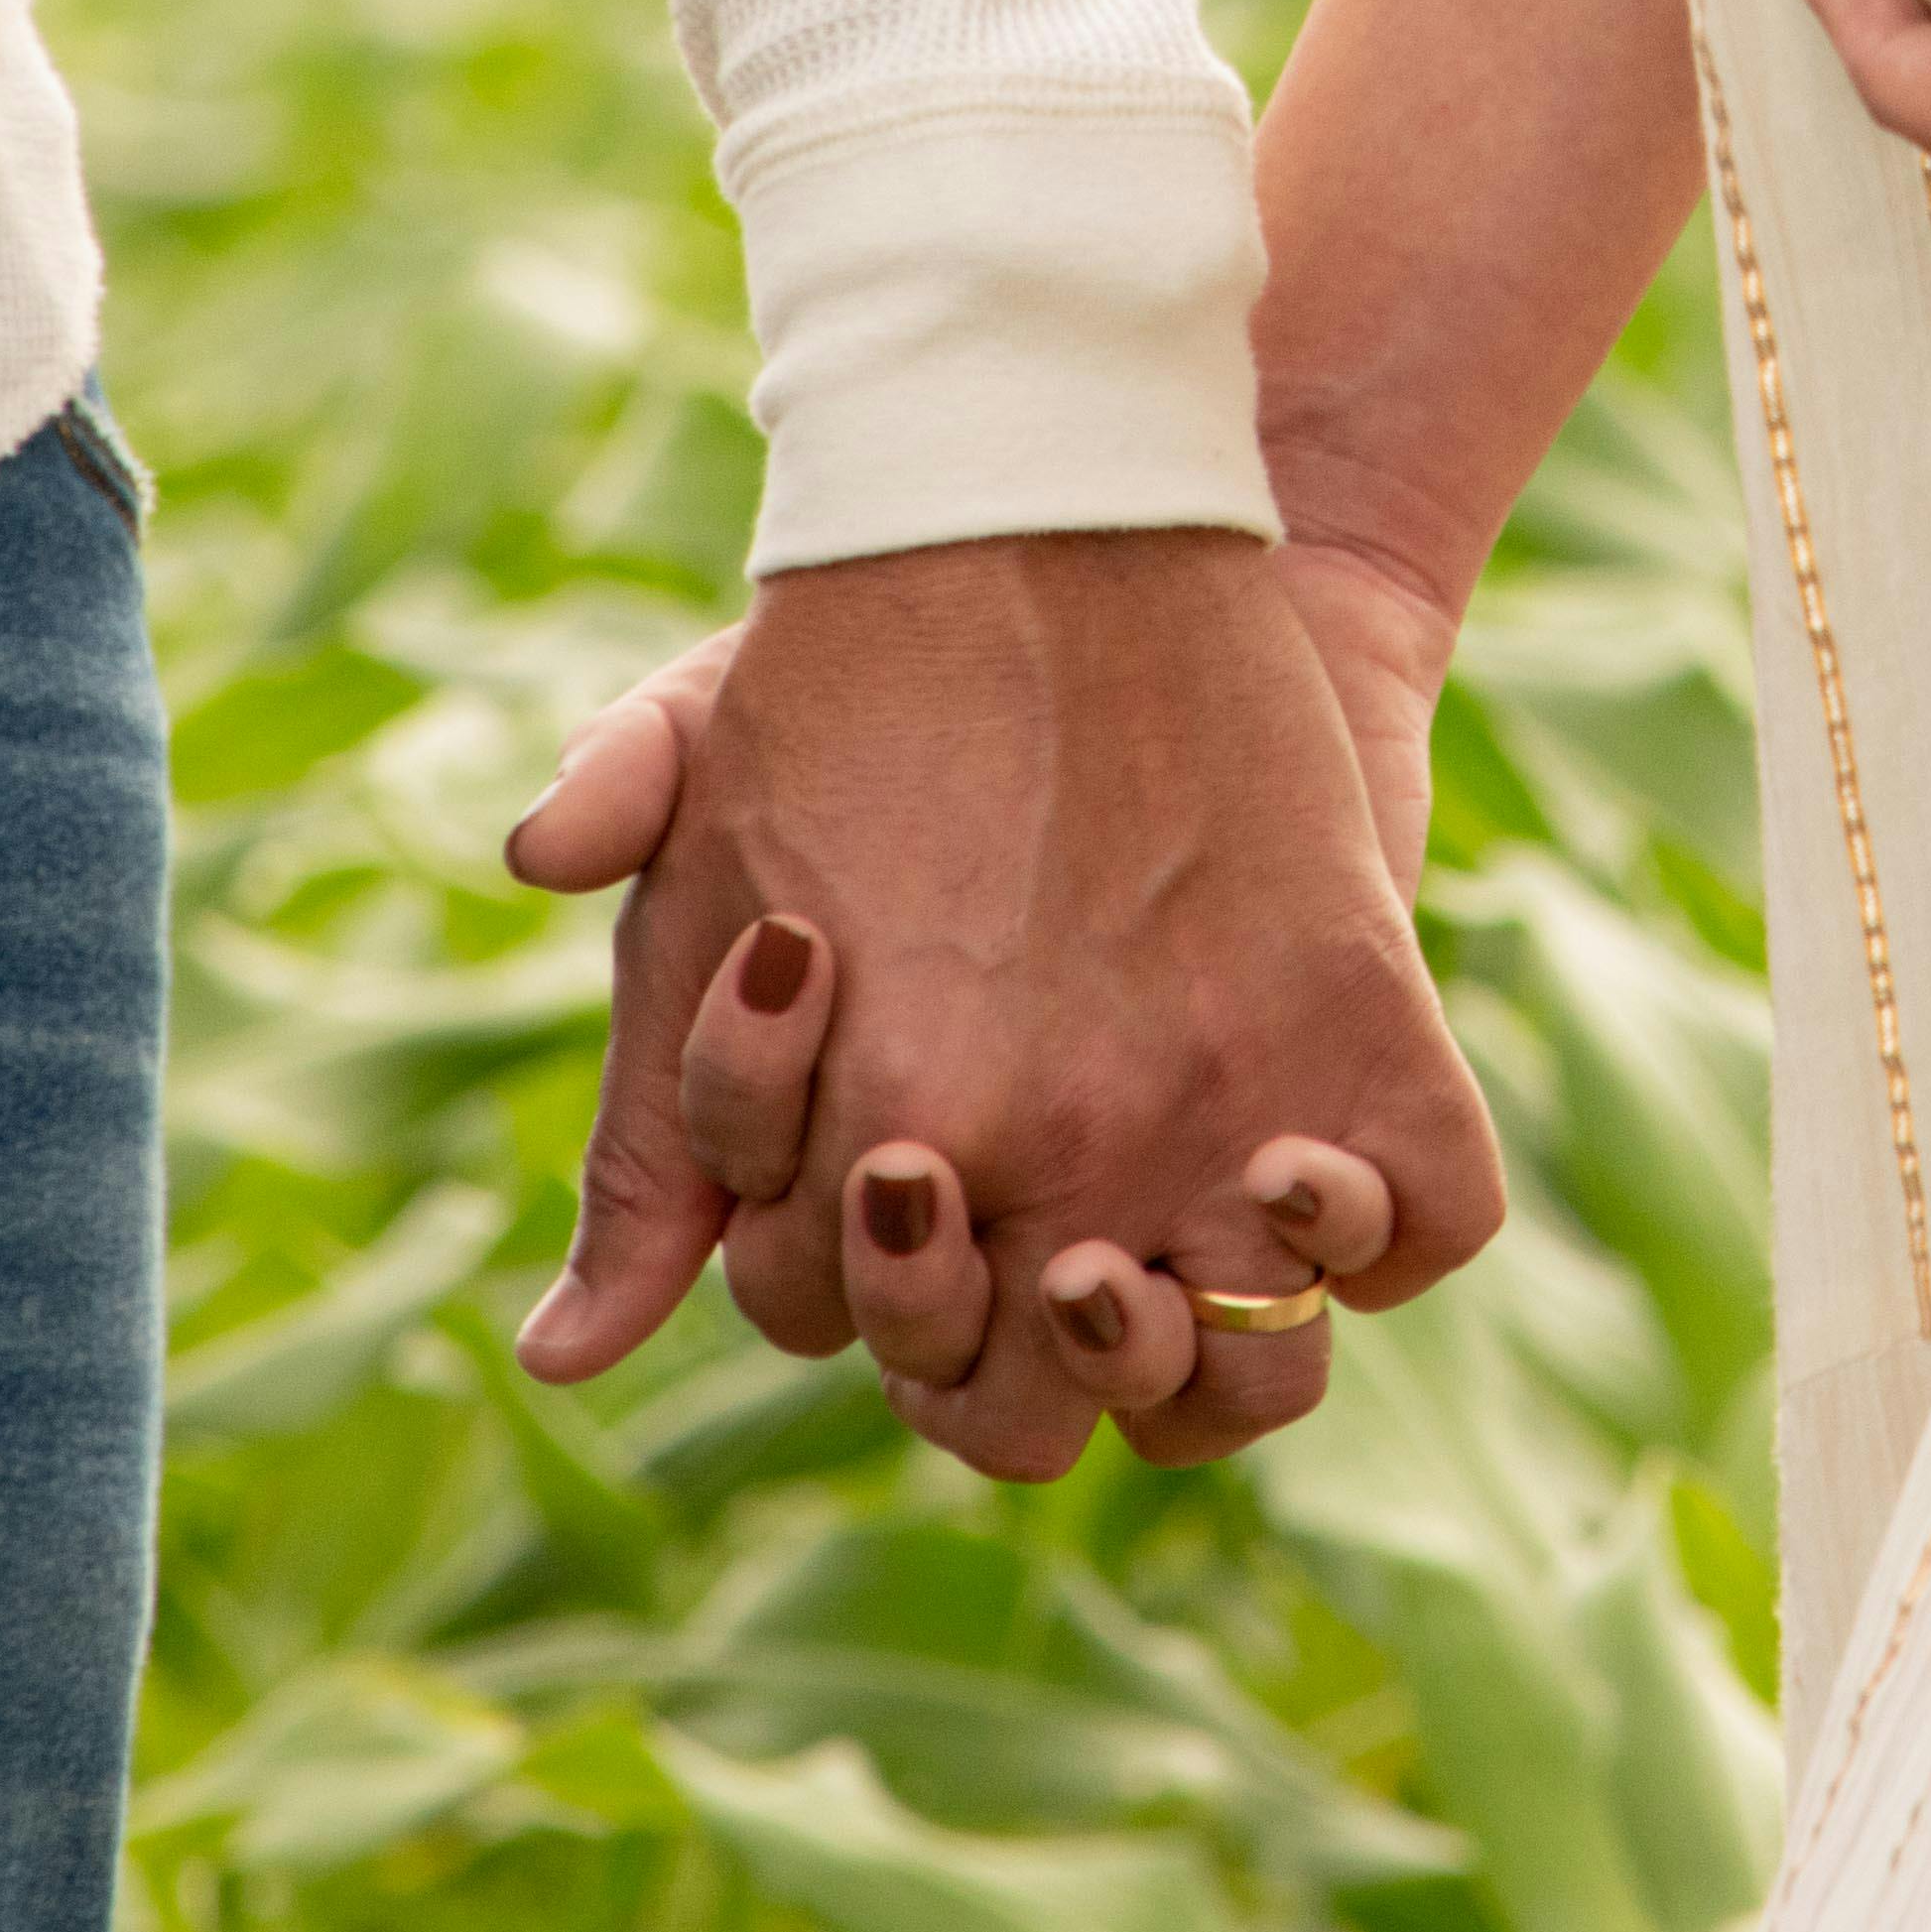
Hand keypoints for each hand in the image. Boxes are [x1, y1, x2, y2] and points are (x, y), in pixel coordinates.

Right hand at [503, 526, 1502, 1478]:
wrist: (1111, 537)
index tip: (879, 1152)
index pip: (830, 1311)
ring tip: (1134, 1256)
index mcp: (873, 1153)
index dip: (840, 1280)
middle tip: (996, 1215)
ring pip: (1193, 1378)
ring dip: (1174, 1362)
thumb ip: (609, 925)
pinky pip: (1392, 1235)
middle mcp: (1036, 1189)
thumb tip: (538, 1214)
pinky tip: (1303, 1160)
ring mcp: (1199, 1149)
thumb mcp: (719, 746)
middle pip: (997, 1394)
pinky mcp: (1353, 1080)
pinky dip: (1361, 1239)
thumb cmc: (894, 659)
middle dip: (985, 1355)